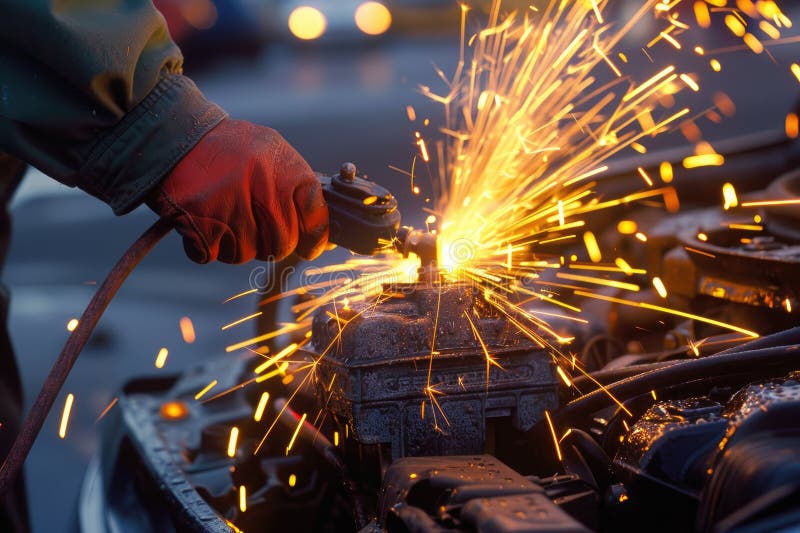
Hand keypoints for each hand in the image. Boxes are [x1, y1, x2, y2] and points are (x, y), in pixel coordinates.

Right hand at [147, 119, 327, 262]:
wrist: (171, 135)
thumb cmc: (225, 149)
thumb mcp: (269, 151)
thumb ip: (294, 186)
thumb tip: (318, 231)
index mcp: (284, 167)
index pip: (315, 214)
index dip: (315, 237)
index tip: (311, 247)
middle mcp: (262, 186)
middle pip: (282, 244)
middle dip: (271, 244)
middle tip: (255, 228)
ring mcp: (231, 207)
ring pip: (247, 253)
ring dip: (236, 244)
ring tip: (223, 214)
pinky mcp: (201, 224)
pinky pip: (214, 255)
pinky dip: (207, 246)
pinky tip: (203, 220)